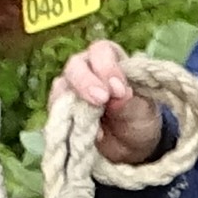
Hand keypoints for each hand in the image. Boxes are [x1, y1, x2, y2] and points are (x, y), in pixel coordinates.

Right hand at [58, 39, 162, 165]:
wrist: (129, 147)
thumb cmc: (139, 119)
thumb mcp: (142, 112)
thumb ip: (131, 103)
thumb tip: (120, 95)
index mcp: (111, 59)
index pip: (101, 51)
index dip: (107, 67)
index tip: (119, 91)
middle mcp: (86, 70)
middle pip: (75, 65)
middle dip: (86, 81)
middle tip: (101, 100)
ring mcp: (70, 92)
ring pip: (61, 87)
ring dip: (73, 101)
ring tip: (93, 120)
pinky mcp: (61, 113)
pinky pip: (56, 112)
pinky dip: (68, 122)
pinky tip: (87, 133)